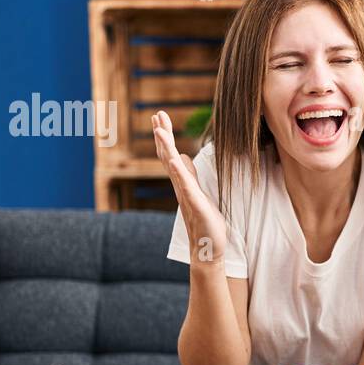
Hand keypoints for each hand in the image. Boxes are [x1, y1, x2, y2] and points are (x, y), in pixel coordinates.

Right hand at [153, 110, 226, 264]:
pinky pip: (186, 187)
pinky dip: (180, 173)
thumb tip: (183, 157)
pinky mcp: (196, 206)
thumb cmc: (204, 222)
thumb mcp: (198, 192)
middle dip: (163, 135)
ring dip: (167, 149)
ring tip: (160, 131)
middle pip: (169, 156)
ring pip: (174, 168)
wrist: (207, 249)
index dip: (166, 136)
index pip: (171, 155)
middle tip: (156, 115)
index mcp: (183, 183)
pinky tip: (176, 160)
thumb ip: (189, 175)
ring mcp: (187, 196)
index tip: (159, 117)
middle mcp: (181, 187)